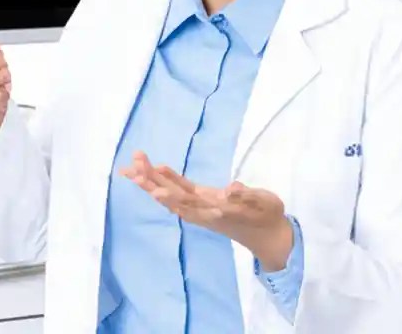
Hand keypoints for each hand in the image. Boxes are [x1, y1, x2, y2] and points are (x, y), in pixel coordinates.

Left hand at [121, 151, 293, 270]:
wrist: (268, 236)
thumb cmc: (269, 215)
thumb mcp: (265, 203)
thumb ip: (247, 196)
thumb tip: (230, 189)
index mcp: (218, 208)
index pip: (190, 200)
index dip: (171, 193)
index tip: (153, 188)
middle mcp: (204, 210)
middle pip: (173, 196)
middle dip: (153, 181)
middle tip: (132, 165)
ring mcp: (202, 210)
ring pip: (172, 196)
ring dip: (153, 183)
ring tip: (133, 168)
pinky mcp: (203, 207)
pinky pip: (180, 196)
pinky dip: (166, 185)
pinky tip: (156, 175)